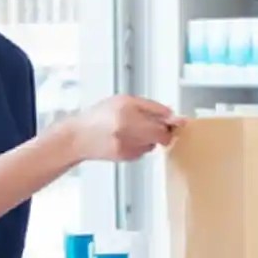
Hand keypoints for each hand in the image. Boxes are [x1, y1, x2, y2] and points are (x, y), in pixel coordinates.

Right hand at [66, 95, 181, 161]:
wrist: (78, 137)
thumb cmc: (99, 116)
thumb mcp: (124, 101)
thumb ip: (150, 107)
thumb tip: (172, 115)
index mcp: (128, 109)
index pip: (161, 116)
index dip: (171, 120)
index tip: (179, 121)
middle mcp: (127, 127)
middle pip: (161, 134)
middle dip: (162, 131)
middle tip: (156, 126)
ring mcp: (127, 144)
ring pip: (153, 143)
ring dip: (150, 138)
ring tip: (132, 131)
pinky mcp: (126, 156)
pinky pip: (143, 151)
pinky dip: (140, 146)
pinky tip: (125, 140)